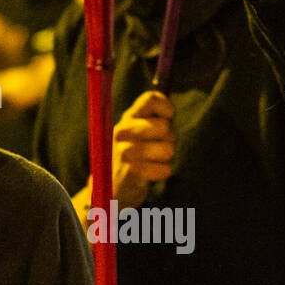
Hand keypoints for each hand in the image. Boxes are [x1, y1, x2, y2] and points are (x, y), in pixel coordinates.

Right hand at [111, 90, 175, 207]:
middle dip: (171, 137)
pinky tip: (154, 172)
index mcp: (128, 117)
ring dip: (167, 156)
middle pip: (163, 125)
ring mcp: (124, 151)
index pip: (150, 99)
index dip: (167, 107)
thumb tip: (170, 113)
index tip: (169, 118)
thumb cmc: (137, 154)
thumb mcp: (142, 131)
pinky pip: (163, 169)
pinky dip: (163, 171)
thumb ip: (155, 119)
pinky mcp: (129, 172)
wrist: (114, 185)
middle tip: (162, 144)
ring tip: (156, 159)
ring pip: (167, 149)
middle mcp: (123, 131)